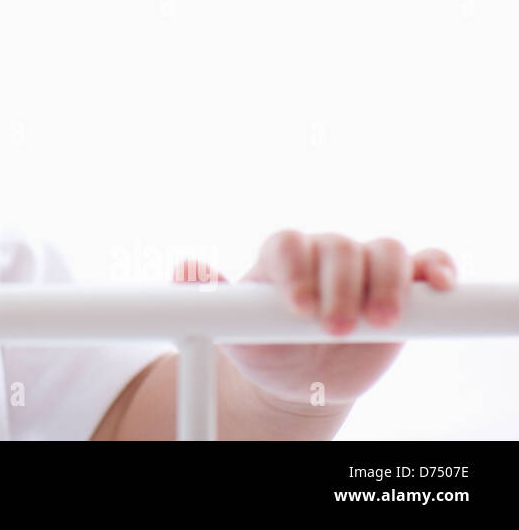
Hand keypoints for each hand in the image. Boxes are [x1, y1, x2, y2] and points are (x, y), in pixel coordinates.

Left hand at [174, 231, 456, 409]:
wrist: (301, 378)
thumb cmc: (263, 348)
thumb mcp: (230, 332)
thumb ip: (207, 300)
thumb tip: (185, 269)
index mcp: (282, 259)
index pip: (289, 244)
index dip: (295, 271)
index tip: (297, 309)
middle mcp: (324, 255)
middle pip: (339, 246)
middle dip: (340, 286)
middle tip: (333, 329)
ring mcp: (365, 267)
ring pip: (383, 250)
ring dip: (387, 282)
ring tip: (379, 323)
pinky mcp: (403, 286)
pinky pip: (423, 261)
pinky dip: (434, 267)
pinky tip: (437, 285)